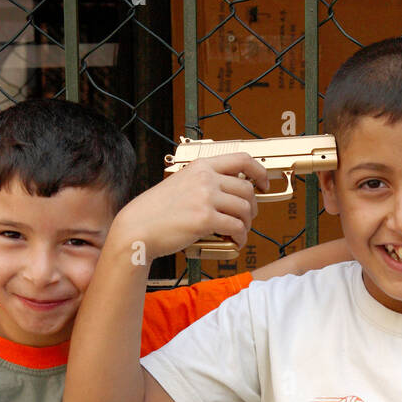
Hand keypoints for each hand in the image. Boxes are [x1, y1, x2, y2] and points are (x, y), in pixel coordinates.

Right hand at [114, 153, 270, 261]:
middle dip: (253, 207)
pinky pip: (236, 228)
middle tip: (247, 219)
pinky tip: (235, 242)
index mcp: (200, 166)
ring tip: (239, 232)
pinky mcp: (205, 219)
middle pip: (247, 189)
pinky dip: (241, 237)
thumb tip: (228, 194)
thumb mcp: (181, 185)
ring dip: (247, 224)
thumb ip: (203, 184)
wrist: (138, 228)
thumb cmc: (156, 212)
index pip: (241, 159)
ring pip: (245, 209)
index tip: (264, 184)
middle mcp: (205, 178)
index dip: (259, 172)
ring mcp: (206, 198)